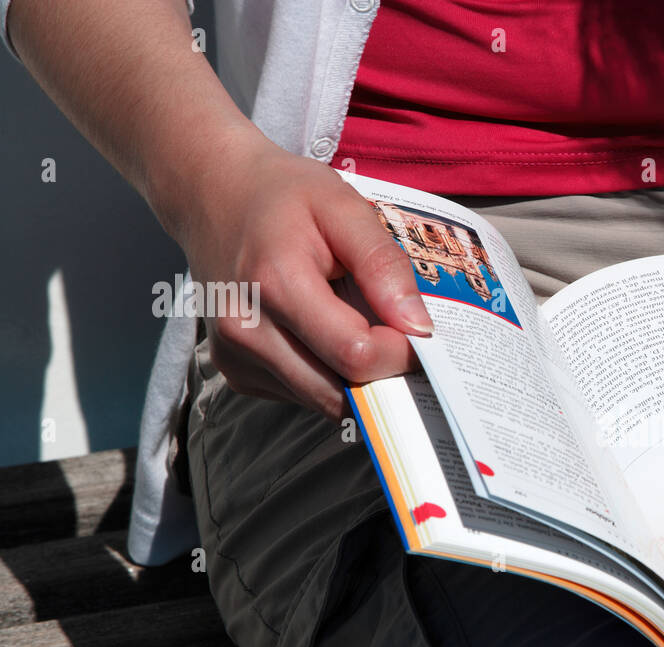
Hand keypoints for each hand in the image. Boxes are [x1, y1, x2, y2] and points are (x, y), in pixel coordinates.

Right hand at [161, 130, 432, 421]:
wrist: (212, 195)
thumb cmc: (283, 196)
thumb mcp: (343, 207)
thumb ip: (383, 265)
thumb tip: (419, 327)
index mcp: (275, 285)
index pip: (357, 356)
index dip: (399, 352)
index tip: (415, 328)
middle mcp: (245, 331)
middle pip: (340, 393)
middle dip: (382, 374)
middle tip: (395, 334)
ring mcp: (235, 357)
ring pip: (323, 403)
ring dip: (355, 378)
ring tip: (354, 325)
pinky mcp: (234, 373)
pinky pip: (302, 396)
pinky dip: (327, 376)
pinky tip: (322, 334)